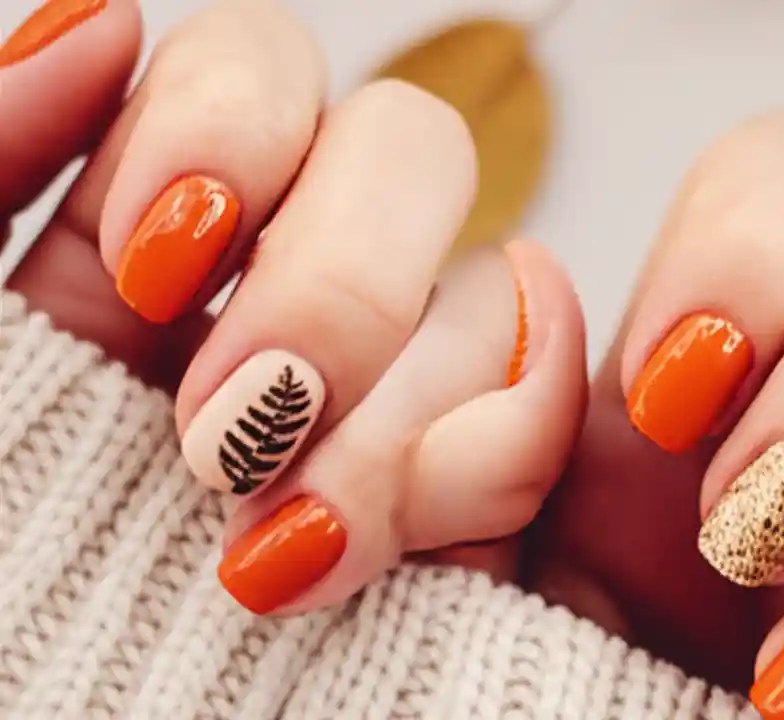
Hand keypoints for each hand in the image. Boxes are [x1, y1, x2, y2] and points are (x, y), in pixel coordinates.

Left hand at [3, 0, 585, 612]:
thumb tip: (101, 14)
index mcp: (159, 270)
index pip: (257, 87)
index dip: (234, 124)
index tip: (165, 253)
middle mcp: (301, 313)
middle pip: (408, 147)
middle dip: (340, 275)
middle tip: (239, 431)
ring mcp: (414, 400)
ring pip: (495, 281)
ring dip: (410, 402)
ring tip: (303, 553)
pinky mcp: (496, 494)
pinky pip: (557, 403)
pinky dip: (498, 448)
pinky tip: (413, 530)